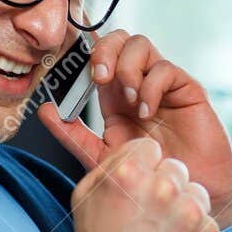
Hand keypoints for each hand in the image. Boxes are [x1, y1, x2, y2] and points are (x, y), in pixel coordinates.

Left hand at [39, 30, 231, 227]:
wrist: (187, 192)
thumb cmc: (149, 176)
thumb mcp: (102, 158)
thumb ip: (73, 135)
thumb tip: (44, 110)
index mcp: (114, 96)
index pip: (97, 56)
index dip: (83, 51)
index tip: (71, 64)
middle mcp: (137, 83)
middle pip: (118, 39)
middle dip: (104, 51)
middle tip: (99, 79)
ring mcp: (162, 85)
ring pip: (140, 45)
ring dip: (127, 67)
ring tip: (128, 101)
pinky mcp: (186, 89)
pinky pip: (164, 69)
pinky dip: (150, 86)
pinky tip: (147, 112)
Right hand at [69, 137, 219, 231]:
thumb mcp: (86, 194)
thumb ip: (112, 162)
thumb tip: (135, 146)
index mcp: (130, 174)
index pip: (150, 149)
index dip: (143, 168)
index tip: (138, 185)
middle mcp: (163, 190)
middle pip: (176, 168)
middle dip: (165, 186)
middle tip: (149, 213)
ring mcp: (190, 215)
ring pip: (196, 193)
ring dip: (184, 207)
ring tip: (162, 231)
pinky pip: (207, 222)